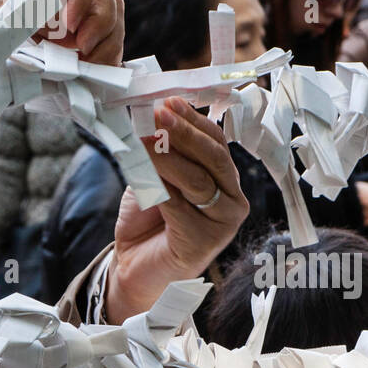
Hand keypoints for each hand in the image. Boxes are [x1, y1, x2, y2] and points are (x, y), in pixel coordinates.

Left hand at [105, 97, 248, 323]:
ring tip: (142, 138)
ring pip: (197, 180)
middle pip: (213, 157)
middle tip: (158, 113)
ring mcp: (223, 224)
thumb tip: (155, 119)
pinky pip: (179, 206)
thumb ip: (162, 153)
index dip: (193, 119)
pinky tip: (143, 173)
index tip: (169, 101)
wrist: (134, 266)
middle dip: (184, 132)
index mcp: (225, 179)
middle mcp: (232, 200)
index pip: (217, 141)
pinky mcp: (204, 244)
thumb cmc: (148, 220)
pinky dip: (158, 187)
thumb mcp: (155, 176)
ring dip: (166, 156)